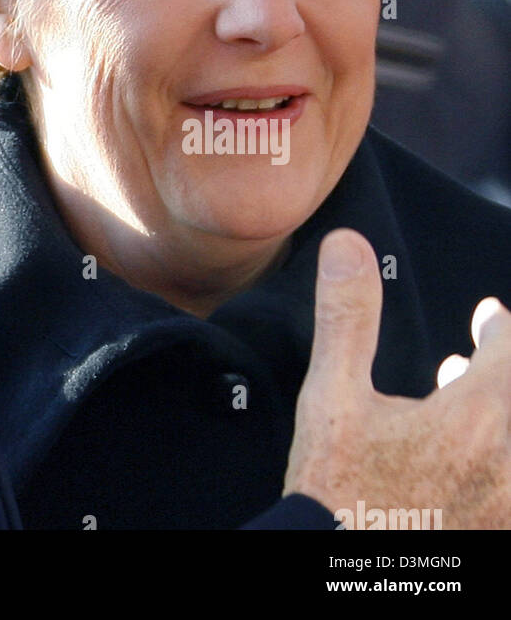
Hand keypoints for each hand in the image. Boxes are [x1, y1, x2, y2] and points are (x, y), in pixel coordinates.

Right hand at [284, 228, 510, 527]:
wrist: (343, 577)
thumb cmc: (338, 495)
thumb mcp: (332, 398)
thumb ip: (348, 318)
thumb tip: (347, 246)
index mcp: (476, 418)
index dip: (500, 328)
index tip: (490, 318)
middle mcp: (509, 461)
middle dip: (502, 367)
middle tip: (483, 355)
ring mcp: (509, 503)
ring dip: (500, 409)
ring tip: (474, 401)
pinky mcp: (499, 530)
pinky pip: (508, 482)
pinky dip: (497, 453)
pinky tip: (469, 458)